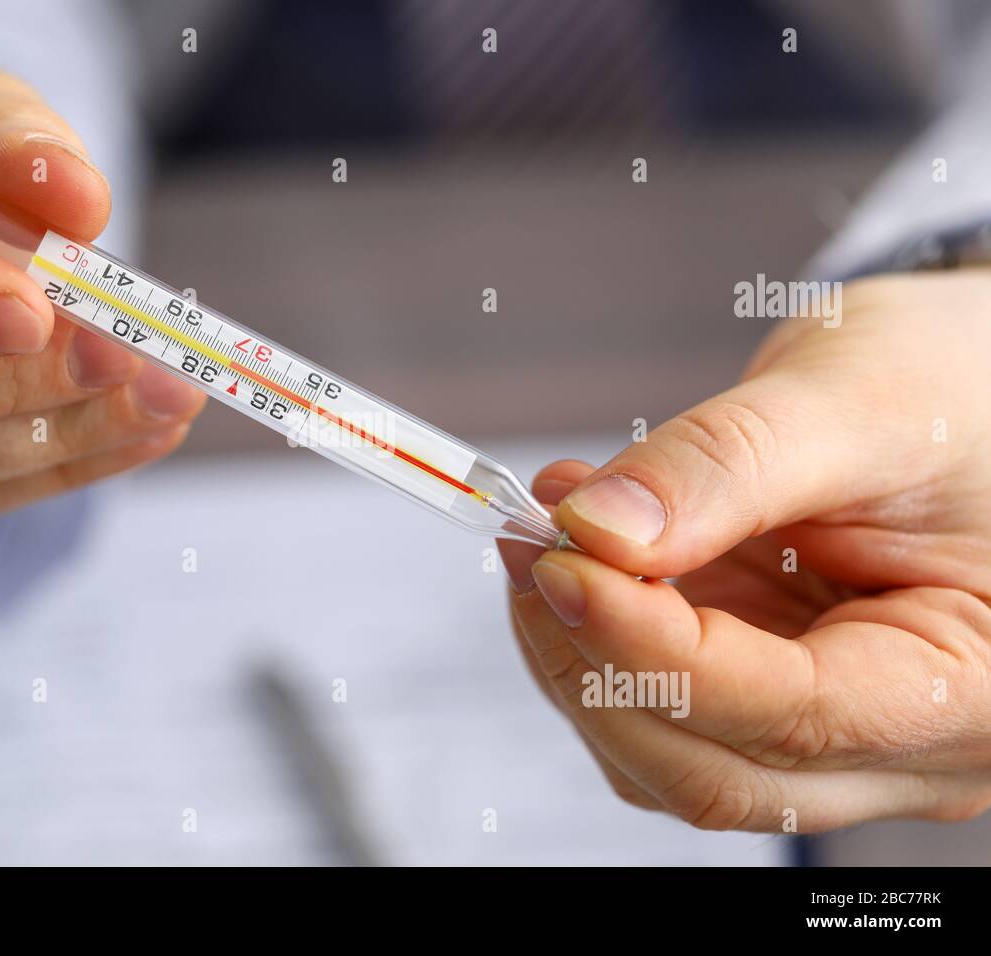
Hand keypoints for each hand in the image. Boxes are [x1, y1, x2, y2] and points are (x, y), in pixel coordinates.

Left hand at [501, 272, 990, 831]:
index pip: (789, 716)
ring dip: (578, 655)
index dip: (651, 647)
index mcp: (977, 688)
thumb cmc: (954, 388)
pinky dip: (592, 639)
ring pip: (664, 757)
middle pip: (712, 769)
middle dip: (595, 664)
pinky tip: (578, 552)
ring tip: (545, 534)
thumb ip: (728, 465)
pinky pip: (653, 712)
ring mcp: (831, 737)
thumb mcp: (856, 403)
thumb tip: (594, 528)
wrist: (966, 386)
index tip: (561, 560)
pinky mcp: (763, 700)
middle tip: (531, 548)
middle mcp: (909, 747)